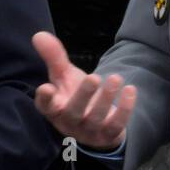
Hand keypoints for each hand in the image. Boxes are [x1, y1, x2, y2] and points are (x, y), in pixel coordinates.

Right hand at [31, 31, 135, 152]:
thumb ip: (53, 57)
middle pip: (73, 112)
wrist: (96, 122)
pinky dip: (124, 109)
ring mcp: (88, 131)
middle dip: (84, 95)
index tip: (46, 88)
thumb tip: (39, 34)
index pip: (45, 106)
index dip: (45, 99)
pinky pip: (116, 126)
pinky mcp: (107, 135)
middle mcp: (69, 122)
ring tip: (116, 78)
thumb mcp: (63, 76)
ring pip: (96, 118)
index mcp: (54, 108)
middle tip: (94, 77)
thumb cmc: (74, 96)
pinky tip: (130, 90)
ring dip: (106, 98)